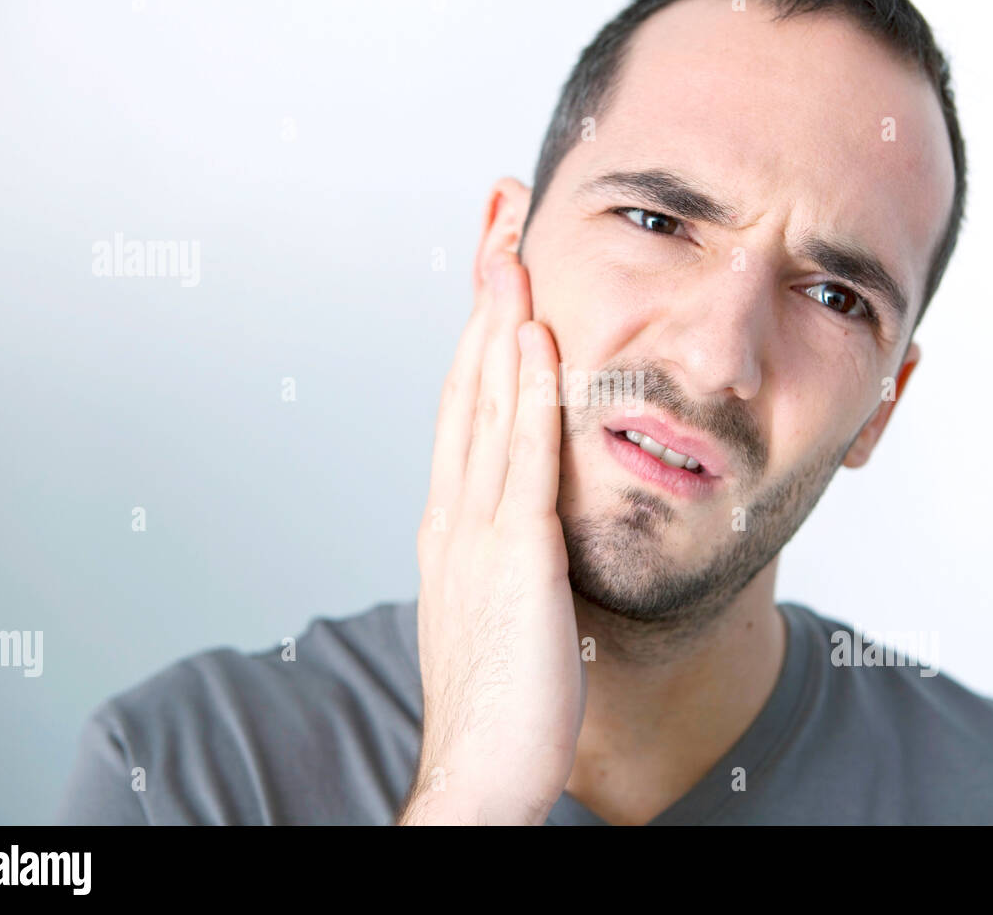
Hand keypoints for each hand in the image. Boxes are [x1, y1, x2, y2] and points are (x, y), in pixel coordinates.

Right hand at [399, 250, 584, 824]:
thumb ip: (513, 546)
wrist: (483, 772)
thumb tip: (537, 514)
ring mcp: (477, 531)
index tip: (496, 268)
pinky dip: (523, 392)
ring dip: (498, 319)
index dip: (480, 330)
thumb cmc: (503, 696)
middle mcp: (456, 513)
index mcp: (454, 522)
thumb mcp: (503, 599)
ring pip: (485, 403)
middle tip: (497, 220)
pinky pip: (520, 459)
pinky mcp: (514, 558)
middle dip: (484, 296)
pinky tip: (532, 337)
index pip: (466, 405)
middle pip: (467, 383)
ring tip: (508, 243)